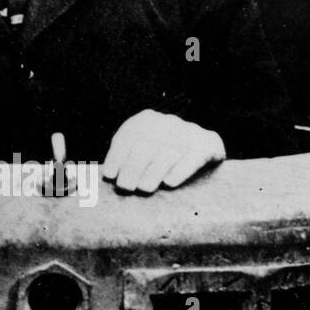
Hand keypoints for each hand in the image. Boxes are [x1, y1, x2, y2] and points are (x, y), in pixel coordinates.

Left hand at [102, 110, 224, 193]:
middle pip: (147, 144)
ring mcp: (188, 131)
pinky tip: (169, 182)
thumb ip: (124, 163)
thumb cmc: (162, 161)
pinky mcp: (207, 143)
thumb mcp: (142, 155)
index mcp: (146, 121)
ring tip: (145, 188)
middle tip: (126, 186)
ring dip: (154, 171)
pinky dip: (181, 170)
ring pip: (169, 151)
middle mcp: (167, 122)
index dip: (117, 156)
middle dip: (133, 166)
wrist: (203, 151)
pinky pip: (193, 156)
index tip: (110, 175)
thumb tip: (102, 180)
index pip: (128, 136)